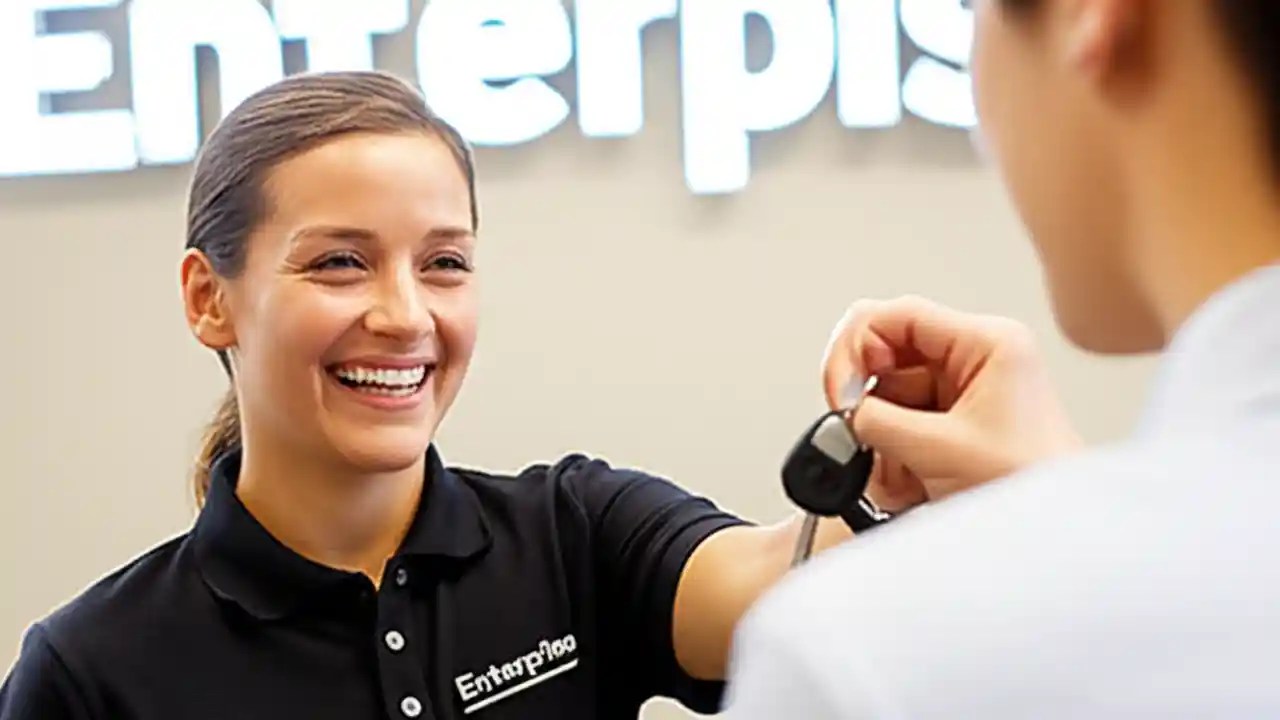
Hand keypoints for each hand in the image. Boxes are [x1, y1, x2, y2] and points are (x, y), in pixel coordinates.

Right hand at [822, 296, 1081, 500]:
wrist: (1061, 537)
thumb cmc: (1031, 486)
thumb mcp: (941, 449)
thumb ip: (880, 422)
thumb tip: (845, 414)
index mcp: (988, 343)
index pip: (898, 316)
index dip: (857, 348)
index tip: (842, 391)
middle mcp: (975, 358)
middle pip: (888, 354)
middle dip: (866, 398)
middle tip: (853, 425)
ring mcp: (964, 391)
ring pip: (889, 394)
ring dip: (880, 436)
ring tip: (896, 472)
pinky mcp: (955, 422)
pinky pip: (901, 422)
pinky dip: (892, 452)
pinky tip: (906, 479)